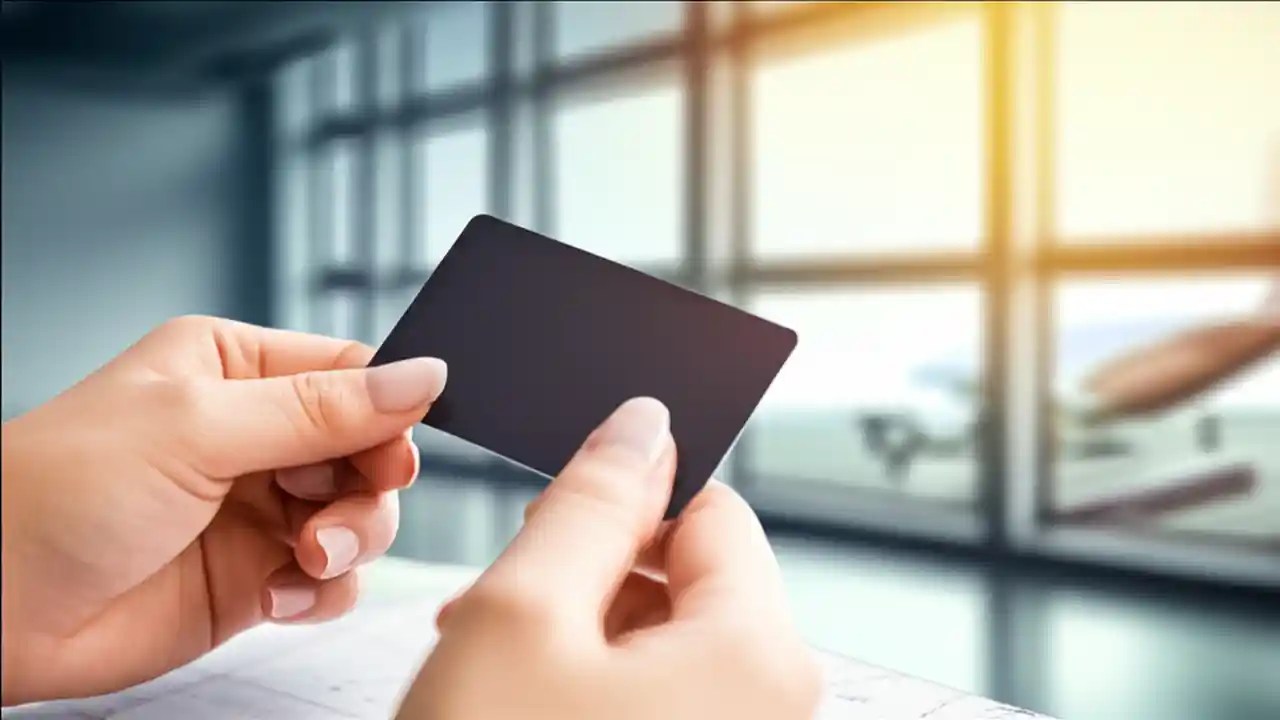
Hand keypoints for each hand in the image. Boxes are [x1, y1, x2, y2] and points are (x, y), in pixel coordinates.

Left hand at [1, 316, 446, 704]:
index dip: (389, 411)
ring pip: (363, 515)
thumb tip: (424, 375)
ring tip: (302, 560)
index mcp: (236, 368)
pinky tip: (275, 599)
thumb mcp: (200, 427)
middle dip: (367, 487)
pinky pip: (334, 579)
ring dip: (348, 541)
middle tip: (332, 518)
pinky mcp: (256, 575)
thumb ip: (322, 408)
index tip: (396, 453)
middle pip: (370, 447)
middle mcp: (255, 433)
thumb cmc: (62, 492)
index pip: (351, 372)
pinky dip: (321, 592)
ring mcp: (258, 507)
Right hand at [396, 398, 821, 719]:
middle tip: (491, 602)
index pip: (710, 507)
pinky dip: (582, 681)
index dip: (621, 491)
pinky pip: (652, 694)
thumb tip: (643, 423)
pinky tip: (511, 695)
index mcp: (755, 653)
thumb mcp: (520, 618)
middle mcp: (767, 702)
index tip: (548, 503)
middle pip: (683, 576)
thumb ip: (589, 505)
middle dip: (582, 572)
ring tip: (486, 660)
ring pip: (658, 639)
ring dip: (570, 630)